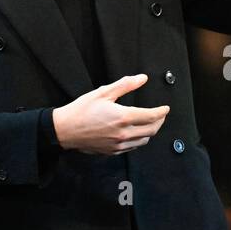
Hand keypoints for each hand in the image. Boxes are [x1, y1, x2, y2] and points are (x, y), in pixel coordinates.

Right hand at [51, 74, 168, 154]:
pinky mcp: (113, 151)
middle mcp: (123, 133)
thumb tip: (142, 78)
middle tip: (160, 115)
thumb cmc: (81, 110)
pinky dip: (139, 140)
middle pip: (152, 130)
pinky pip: (133, 147)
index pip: (151, 116)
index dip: (162, 112)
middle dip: (159, 122)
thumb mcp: (103, 92)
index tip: (166, 108)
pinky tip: (136, 133)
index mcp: (123, 117)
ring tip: (149, 123)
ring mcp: (119, 145)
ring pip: (144, 140)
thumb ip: (125, 85)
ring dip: (150, 132)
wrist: (64, 130)